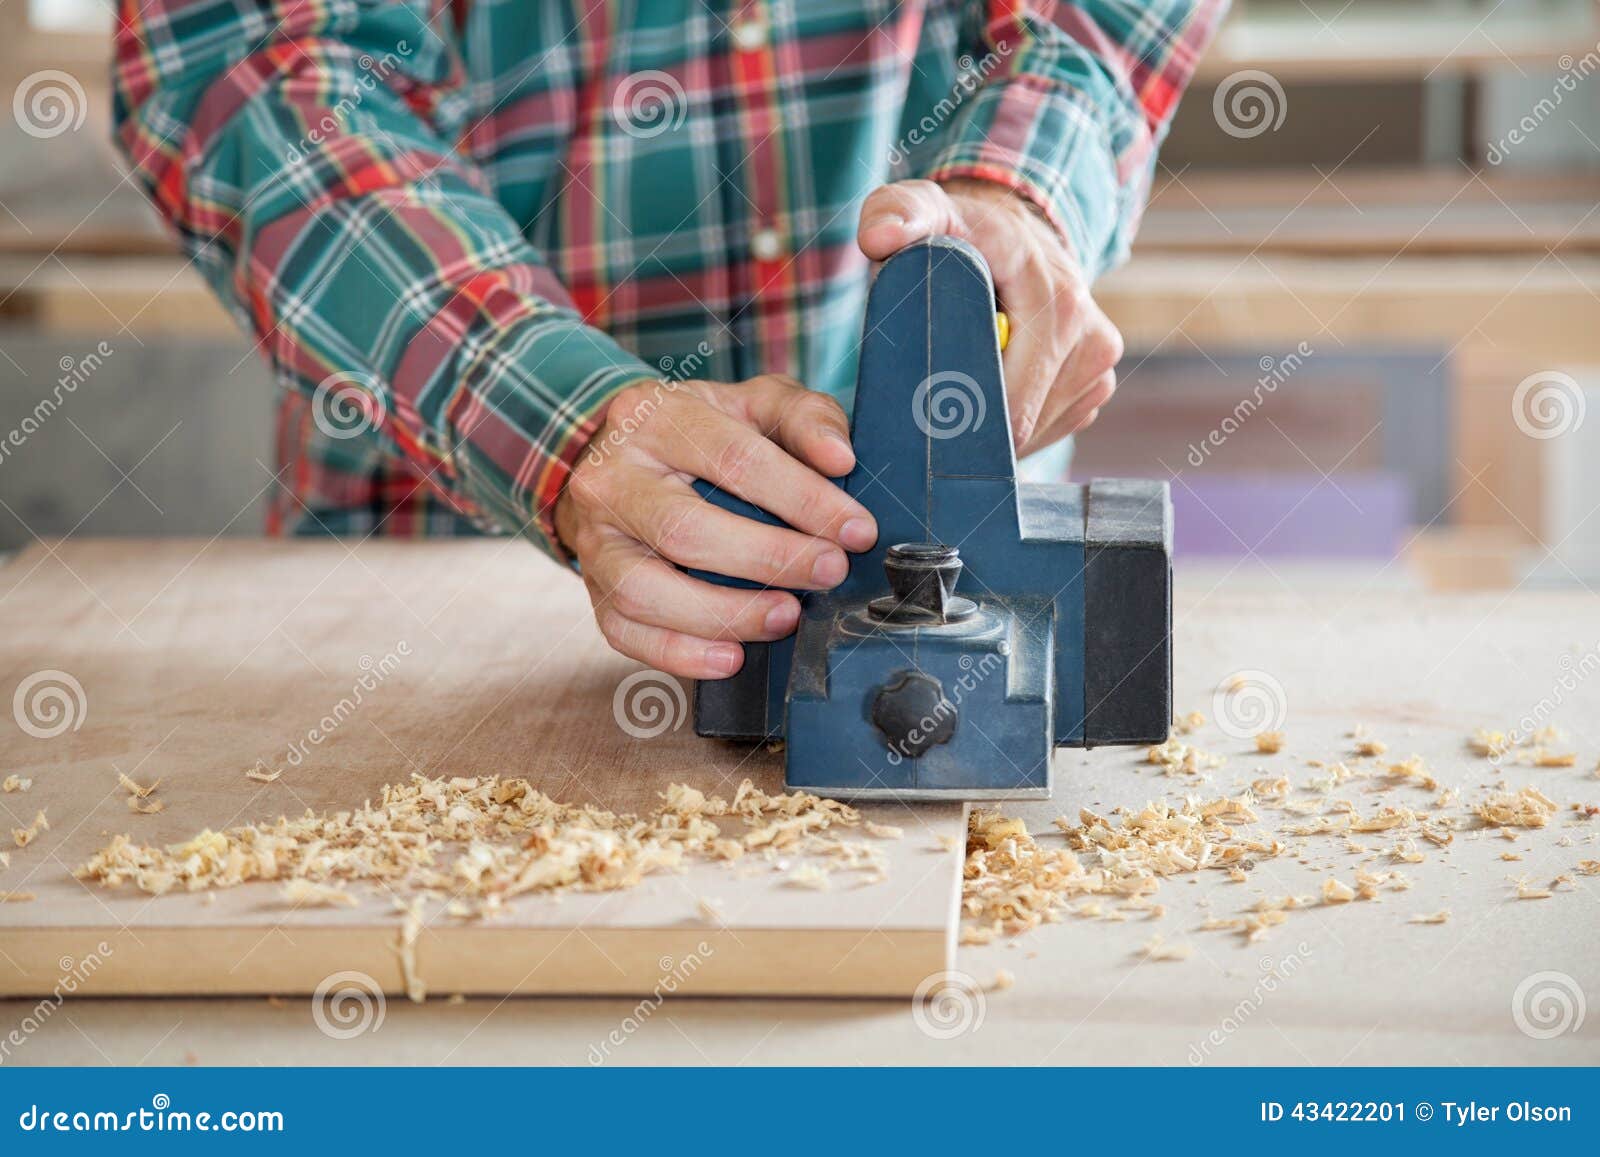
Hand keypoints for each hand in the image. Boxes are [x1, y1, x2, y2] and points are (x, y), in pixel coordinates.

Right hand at [555, 375, 877, 678]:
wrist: (612, 452)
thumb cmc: (698, 433)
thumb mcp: (752, 403)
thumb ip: (805, 417)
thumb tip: (840, 458)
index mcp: (657, 419)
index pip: (735, 458)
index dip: (803, 498)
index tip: (855, 529)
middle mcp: (614, 479)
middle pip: (686, 529)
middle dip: (770, 558)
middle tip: (828, 571)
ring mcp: (595, 539)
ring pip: (646, 588)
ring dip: (725, 613)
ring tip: (785, 616)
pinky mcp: (593, 588)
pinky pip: (624, 632)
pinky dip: (679, 653)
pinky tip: (732, 656)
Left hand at [857, 178, 1122, 455]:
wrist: (1020, 234)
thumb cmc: (964, 231)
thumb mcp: (927, 211)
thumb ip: (897, 213)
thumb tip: (880, 239)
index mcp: (1056, 300)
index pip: (1012, 398)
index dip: (961, 421)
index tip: (921, 421)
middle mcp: (1089, 333)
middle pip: (1022, 423)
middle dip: (971, 433)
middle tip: (926, 421)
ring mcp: (1100, 363)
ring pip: (1035, 433)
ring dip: (992, 432)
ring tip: (958, 396)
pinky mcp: (1098, 384)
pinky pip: (1050, 429)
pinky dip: (1015, 427)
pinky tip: (990, 397)